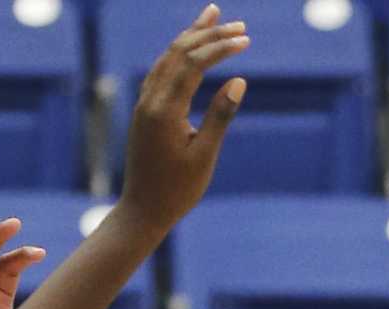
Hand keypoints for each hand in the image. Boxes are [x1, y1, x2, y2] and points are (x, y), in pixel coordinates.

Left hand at [118, 5, 248, 231]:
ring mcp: (145, 102)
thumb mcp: (204, 155)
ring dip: (191, 36)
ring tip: (213, 18)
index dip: (220, 48)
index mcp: (165, 110)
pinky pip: (162, 71)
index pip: (193, 64)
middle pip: (179, 52)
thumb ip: (221, 116)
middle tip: (238, 23)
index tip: (246, 39)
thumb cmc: (177, 190)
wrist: (143, 210)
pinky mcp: (145, 109)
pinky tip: (190, 48)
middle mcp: (150, 99)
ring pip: (168, 58)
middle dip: (208, 34)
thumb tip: (239, 81)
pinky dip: (179, 54)